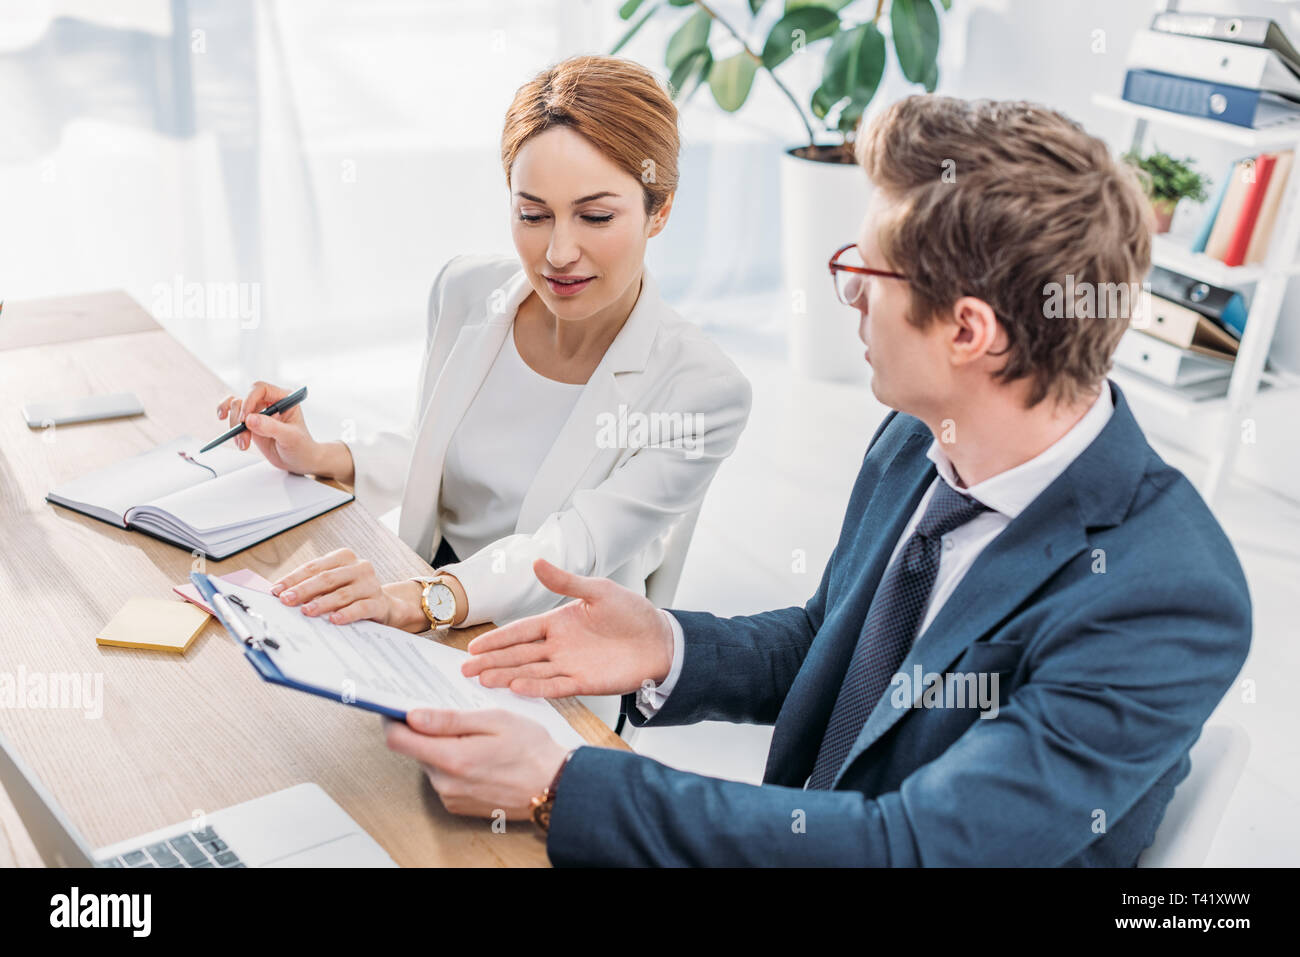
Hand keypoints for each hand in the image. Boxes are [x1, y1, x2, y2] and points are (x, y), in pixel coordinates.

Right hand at [217, 380, 341, 476]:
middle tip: (242, 436)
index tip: (245, 418)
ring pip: (237, 408)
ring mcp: (259, 412)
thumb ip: (271, 427)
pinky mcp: (251, 422)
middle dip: (240, 418)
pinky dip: (228, 420)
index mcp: (284, 398)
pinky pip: (233, 414)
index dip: (249, 400)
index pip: (261, 389)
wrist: (299, 461)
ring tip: (243, 444)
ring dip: (234, 426)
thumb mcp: (290, 438)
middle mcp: (270, 402)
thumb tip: (250, 419)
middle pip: (245, 399)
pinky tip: (225, 426)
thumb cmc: (301, 447)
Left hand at [272, 547, 424, 629]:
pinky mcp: (378, 602)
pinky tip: (334, 619)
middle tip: (287, 600)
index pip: (314, 567)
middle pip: (327, 578)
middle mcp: (359, 567)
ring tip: (307, 611)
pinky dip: (346, 614)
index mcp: (344, 557)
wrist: (383, 606)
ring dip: (322, 603)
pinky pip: (361, 608)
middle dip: (304, 589)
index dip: (293, 578)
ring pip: (342, 593)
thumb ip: (312, 586)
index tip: (277, 590)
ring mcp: (370, 584)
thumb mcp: (333, 584)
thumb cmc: (351, 594)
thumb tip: (281, 595)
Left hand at [383, 709, 569, 818]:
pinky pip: (443, 778)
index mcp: (452, 759)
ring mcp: (450, 797)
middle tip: (449, 712)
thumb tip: (412, 716)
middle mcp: (445, 783)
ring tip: (473, 735)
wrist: (554, 786)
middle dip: (424, 730)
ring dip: (441, 747)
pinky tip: (478, 755)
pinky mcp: (458, 805)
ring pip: (429, 763)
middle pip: (414, 750)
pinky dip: (452, 763)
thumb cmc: (531, 749)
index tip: (394, 705)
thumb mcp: (494, 720)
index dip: (391, 719)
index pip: (398, 739)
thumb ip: (450, 720)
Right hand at [461, 558, 673, 697]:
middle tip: (465, 669)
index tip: (473, 646)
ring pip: (530, 672)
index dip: (497, 638)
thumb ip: (566, 581)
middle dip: (492, 661)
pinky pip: (554, 686)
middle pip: (518, 654)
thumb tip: (536, 562)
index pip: (521, 631)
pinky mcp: (584, 683)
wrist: (661, 640)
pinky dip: (536, 688)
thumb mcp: (599, 591)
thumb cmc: (632, 613)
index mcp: (559, 622)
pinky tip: (515, 688)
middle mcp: (559, 646)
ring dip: (507, 675)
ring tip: (482, 680)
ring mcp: (569, 665)